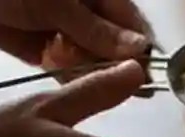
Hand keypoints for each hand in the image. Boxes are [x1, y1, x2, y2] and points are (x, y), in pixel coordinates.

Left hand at [0, 0, 149, 65]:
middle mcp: (86, 10)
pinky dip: (65, 71)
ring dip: (87, 68)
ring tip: (73, 63)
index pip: (132, 24)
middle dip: (113, 62)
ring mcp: (63, 29)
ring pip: (91, 58)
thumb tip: (142, 51)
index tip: (143, 76)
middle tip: (110, 80)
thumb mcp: (56, 3)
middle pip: (115, 44)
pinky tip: (56, 65)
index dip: (141, 50)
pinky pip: (65, 66)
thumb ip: (97, 29)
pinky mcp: (41, 47)